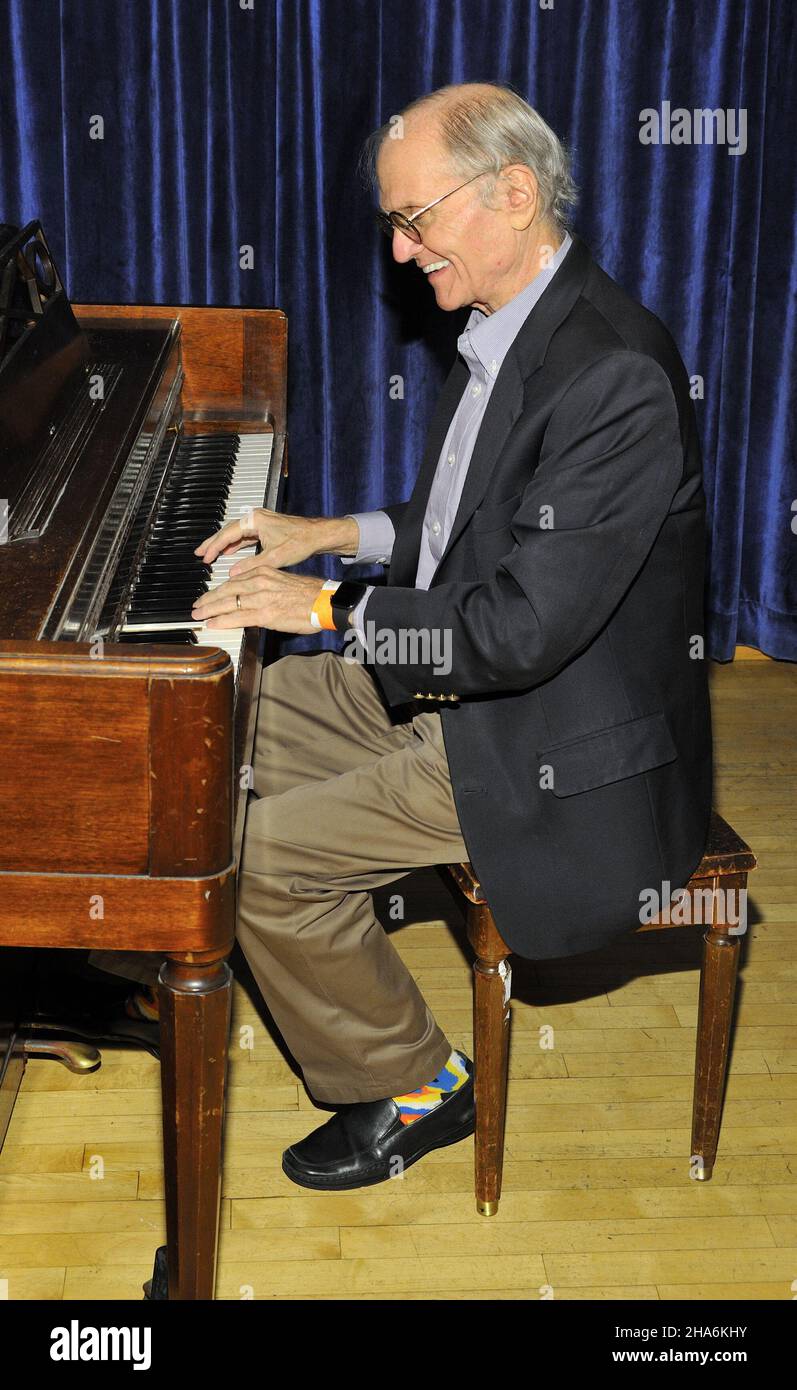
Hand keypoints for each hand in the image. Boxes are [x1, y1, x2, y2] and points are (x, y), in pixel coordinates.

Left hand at [192, 568, 326, 635]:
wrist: (324, 602)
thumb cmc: (310, 594)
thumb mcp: (283, 581)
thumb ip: (266, 586)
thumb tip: (253, 597)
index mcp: (264, 572)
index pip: (234, 580)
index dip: (218, 589)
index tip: (209, 595)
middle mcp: (260, 581)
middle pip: (226, 590)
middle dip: (208, 599)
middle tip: (196, 606)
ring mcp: (261, 598)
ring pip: (228, 602)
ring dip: (209, 610)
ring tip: (198, 615)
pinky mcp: (265, 614)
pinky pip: (237, 616)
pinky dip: (222, 620)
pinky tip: (212, 623)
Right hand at [194, 508, 324, 573]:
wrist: (318, 535)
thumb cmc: (301, 541)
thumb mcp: (274, 557)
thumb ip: (251, 565)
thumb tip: (233, 574)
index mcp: (255, 520)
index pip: (228, 534)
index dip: (214, 546)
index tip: (204, 556)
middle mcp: (256, 518)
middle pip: (228, 531)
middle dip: (213, 542)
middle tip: (199, 552)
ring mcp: (261, 522)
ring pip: (236, 533)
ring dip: (224, 544)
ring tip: (210, 554)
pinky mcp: (266, 528)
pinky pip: (245, 536)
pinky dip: (236, 544)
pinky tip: (230, 553)